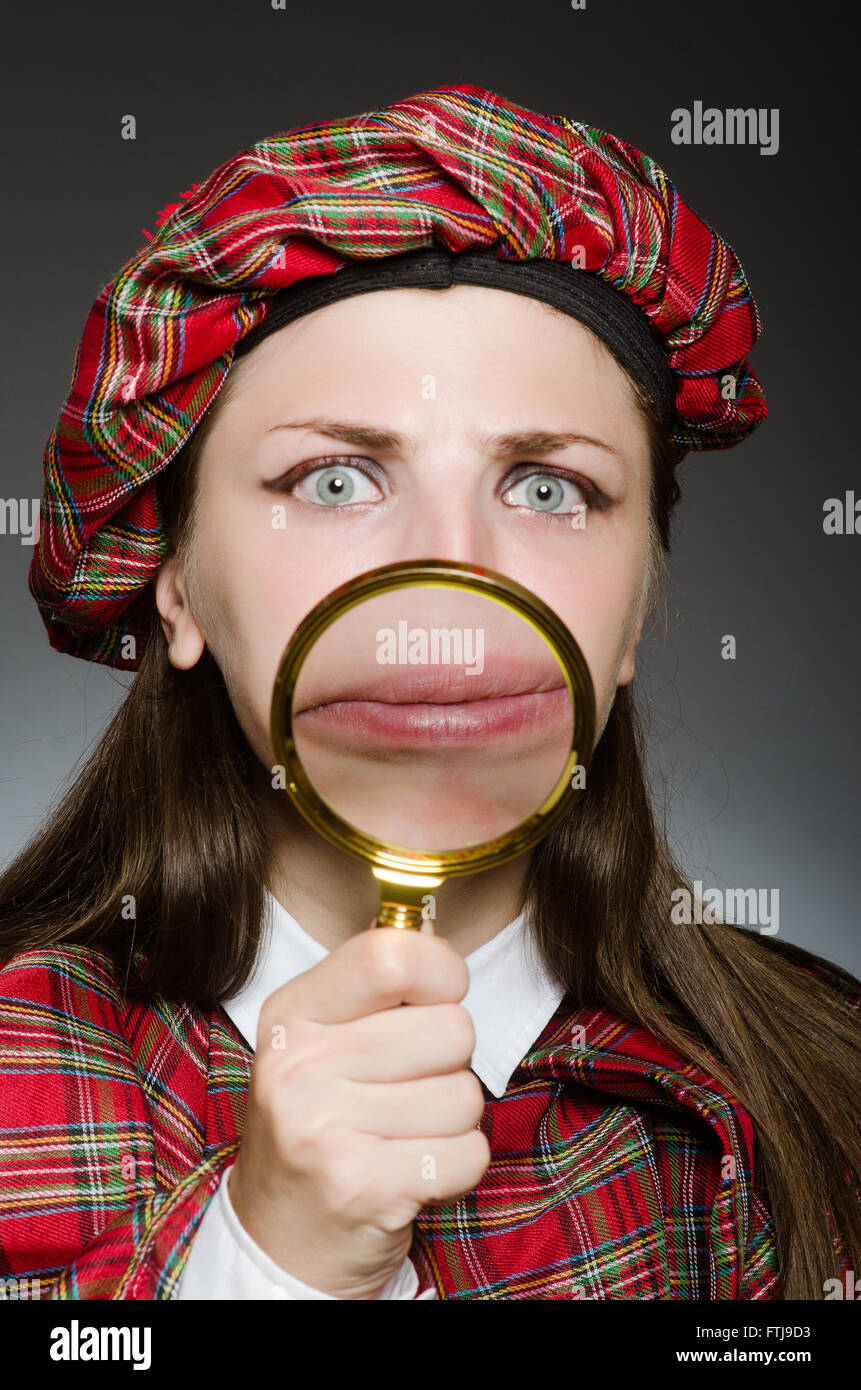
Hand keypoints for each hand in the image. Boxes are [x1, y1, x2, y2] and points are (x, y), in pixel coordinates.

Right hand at [227, 922, 489, 1297]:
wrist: (283, 1234)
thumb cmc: (322, 1122)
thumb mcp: (323, 1039)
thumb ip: (377, 989)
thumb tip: (443, 951)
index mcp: (293, 1013)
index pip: (392, 955)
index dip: (442, 972)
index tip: (437, 997)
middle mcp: (298, 1065)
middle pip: (451, 1029)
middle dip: (449, 1062)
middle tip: (406, 1089)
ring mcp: (323, 1128)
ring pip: (466, 1094)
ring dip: (453, 1120)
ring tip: (404, 1133)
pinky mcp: (360, 1186)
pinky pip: (469, 1153)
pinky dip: (457, 1167)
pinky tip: (412, 1170)